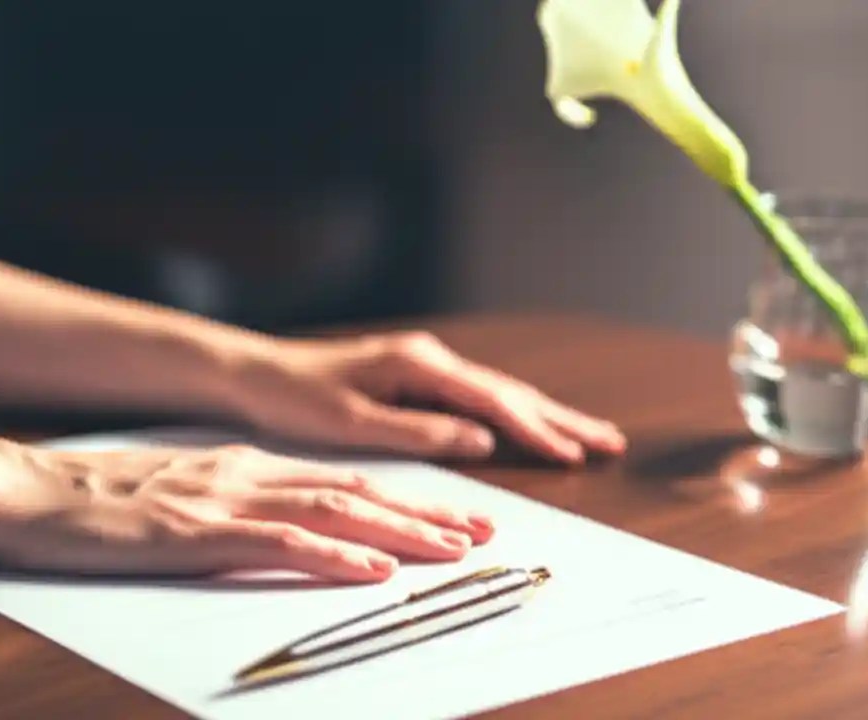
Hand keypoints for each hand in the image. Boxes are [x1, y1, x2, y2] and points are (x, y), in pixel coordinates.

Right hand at [0, 443, 493, 581]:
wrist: (26, 492)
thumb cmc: (96, 504)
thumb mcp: (179, 497)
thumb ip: (234, 509)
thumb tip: (287, 532)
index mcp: (243, 467)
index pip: (342, 481)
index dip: (405, 500)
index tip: (455, 518)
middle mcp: (245, 474)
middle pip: (354, 490)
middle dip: (425, 512)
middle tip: (483, 532)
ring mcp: (223, 500)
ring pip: (332, 510)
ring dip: (398, 530)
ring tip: (452, 549)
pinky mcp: (195, 532)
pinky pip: (278, 544)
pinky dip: (332, 555)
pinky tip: (370, 569)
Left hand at [231, 331, 625, 462]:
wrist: (256, 373)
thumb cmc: (296, 398)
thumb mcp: (354, 422)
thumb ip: (421, 430)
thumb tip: (483, 440)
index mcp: (419, 364)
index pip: (493, 401)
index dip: (537, 430)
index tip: (576, 454)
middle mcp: (429, 358)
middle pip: (509, 390)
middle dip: (560, 418)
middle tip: (611, 442)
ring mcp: (424, 365)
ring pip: (497, 392)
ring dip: (543, 415)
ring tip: (588, 435)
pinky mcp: (415, 377)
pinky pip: (477, 396)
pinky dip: (511, 413)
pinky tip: (528, 425)